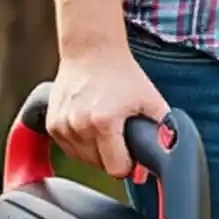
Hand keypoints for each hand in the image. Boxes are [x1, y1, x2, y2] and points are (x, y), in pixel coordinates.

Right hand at [46, 49, 169, 178]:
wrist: (92, 50)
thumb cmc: (122, 74)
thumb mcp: (151, 99)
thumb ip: (164, 129)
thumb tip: (167, 155)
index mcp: (104, 122)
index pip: (116, 168)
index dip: (128, 165)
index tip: (131, 154)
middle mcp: (79, 125)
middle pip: (99, 166)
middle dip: (112, 157)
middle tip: (120, 136)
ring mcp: (62, 125)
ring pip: (82, 159)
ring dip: (95, 152)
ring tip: (105, 127)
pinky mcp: (52, 124)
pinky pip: (68, 149)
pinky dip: (80, 144)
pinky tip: (90, 125)